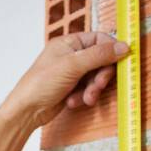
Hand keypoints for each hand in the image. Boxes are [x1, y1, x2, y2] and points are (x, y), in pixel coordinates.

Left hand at [9, 31, 129, 129]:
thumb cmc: (41, 83)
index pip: (100, 39)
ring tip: (84, 98)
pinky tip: (72, 102)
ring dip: (92, 89)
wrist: (26, 110)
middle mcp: (71, 55)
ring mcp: (72, 72)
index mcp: (69, 42)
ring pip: (96, 77)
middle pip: (101, 61)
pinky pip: (88, 89)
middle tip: (98, 86)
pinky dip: (83, 96)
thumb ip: (100, 55)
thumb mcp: (73, 65)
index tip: (122, 61)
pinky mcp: (72, 87)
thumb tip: (123, 46)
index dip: (112, 50)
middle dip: (100, 76)